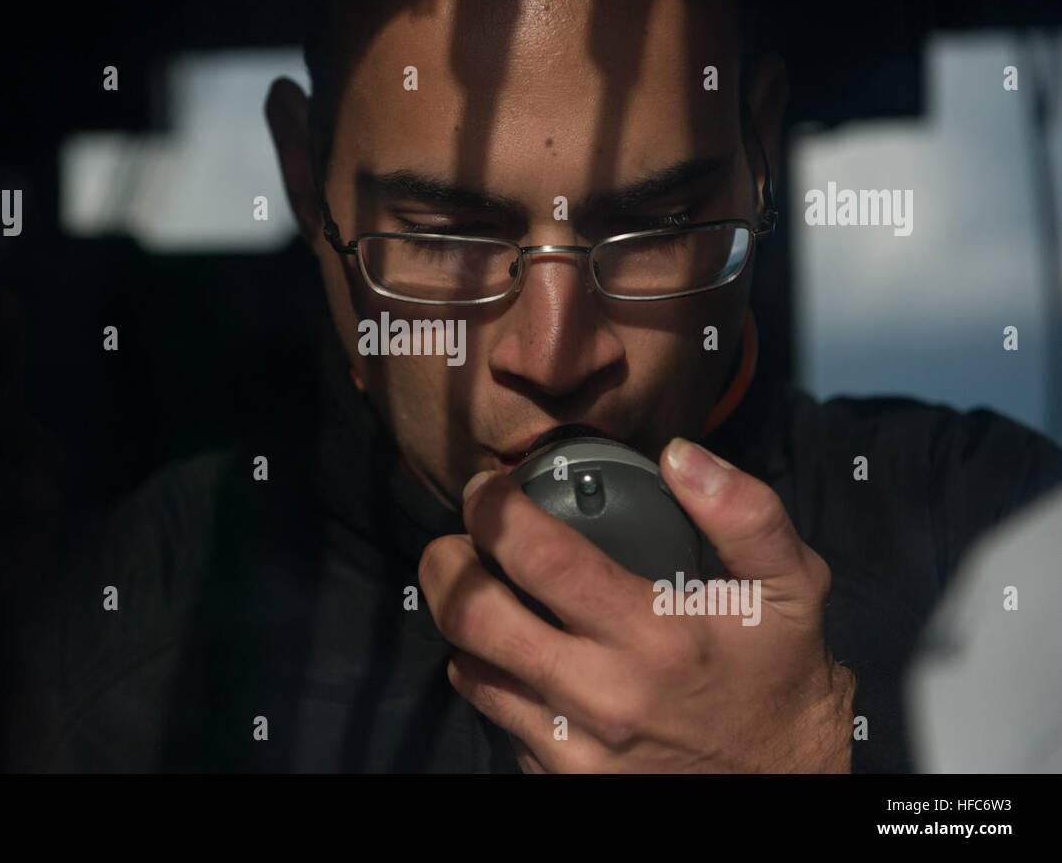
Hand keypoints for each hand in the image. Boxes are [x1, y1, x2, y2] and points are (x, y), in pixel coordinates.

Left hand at [418, 436, 855, 772]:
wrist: (784, 783)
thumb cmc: (780, 676)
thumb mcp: (792, 587)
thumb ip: (745, 513)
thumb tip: (680, 454)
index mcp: (653, 636)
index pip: (540, 557)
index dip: (494, 510)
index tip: (486, 489)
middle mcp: (602, 695)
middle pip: (475, 617)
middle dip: (446, 565)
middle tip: (456, 542)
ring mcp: (574, 746)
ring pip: (469, 667)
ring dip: (460, 620)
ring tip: (480, 590)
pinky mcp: (560, 778)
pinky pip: (494, 715)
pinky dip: (488, 674)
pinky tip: (515, 652)